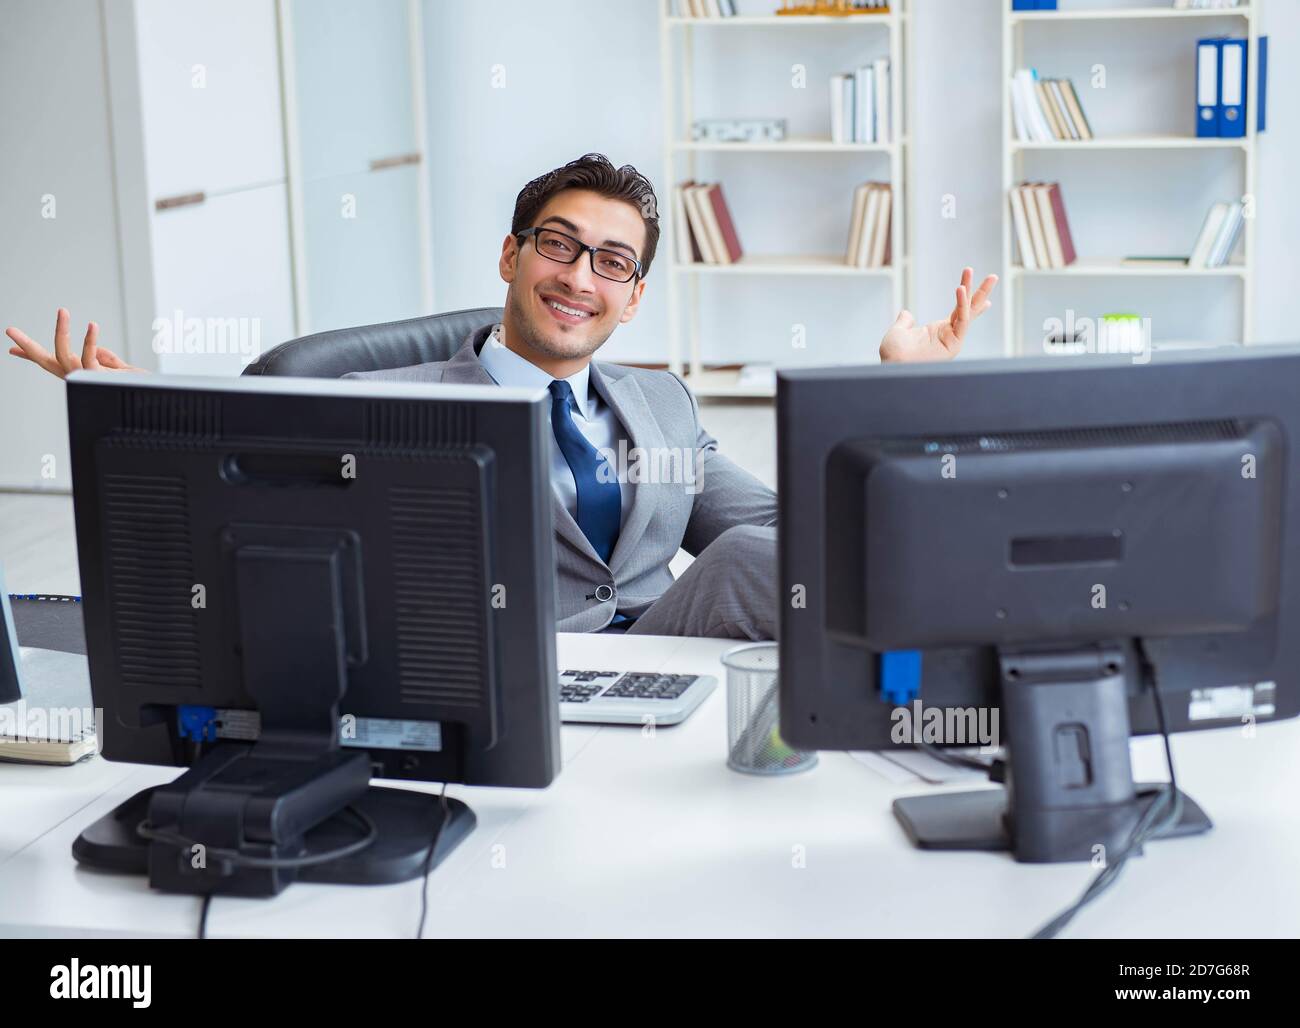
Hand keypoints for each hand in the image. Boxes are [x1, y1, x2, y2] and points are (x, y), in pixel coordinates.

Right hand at [6, 308, 142, 378]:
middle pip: (44, 360)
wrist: (148, 396)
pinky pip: (89, 356)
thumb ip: (103, 354)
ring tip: (62, 310)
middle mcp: (76, 375)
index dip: (29, 355)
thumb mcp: (115, 365)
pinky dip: (90, 339)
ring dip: (61, 330)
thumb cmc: (134, 384)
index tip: (11, 350)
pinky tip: (92, 325)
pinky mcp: (96, 376)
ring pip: (62, 353)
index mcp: (76, 371)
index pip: (48, 361)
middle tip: (9, 330)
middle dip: (26, 346)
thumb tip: (93, 344)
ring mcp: (84, 376)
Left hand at [879, 267, 997, 362]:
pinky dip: (961, 304)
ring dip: (976, 292)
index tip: (986, 297)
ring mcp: (953, 339)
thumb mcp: (899, 331)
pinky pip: (961, 320)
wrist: (893, 365)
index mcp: (938, 332)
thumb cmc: (894, 354)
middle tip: (993, 276)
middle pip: (969, 310)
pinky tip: (961, 288)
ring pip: (969, 312)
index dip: (969, 301)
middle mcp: (948, 335)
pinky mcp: (954, 344)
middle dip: (981, 293)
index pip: (959, 313)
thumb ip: (905, 322)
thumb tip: (906, 313)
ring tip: (985, 275)